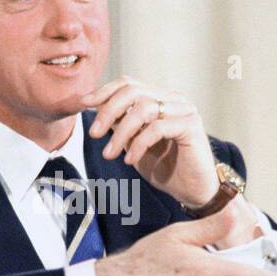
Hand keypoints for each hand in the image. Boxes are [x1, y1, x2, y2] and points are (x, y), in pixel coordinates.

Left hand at [85, 77, 219, 207]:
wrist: (193, 191)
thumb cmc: (165, 168)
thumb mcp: (133, 144)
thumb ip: (120, 125)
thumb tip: (94, 108)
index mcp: (159, 98)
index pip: (128, 84)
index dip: (104, 91)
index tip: (83, 104)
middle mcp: (173, 99)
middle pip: (133, 91)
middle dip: (108, 111)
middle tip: (93, 134)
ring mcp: (184, 110)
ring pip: (144, 108)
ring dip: (121, 132)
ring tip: (110, 154)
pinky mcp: (192, 125)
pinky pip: (157, 128)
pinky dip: (138, 144)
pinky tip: (130, 160)